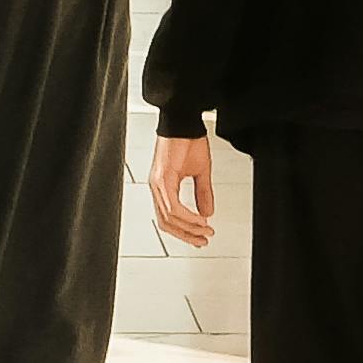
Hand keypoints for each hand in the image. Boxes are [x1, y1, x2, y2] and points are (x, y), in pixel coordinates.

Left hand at [149, 129, 217, 249]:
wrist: (184, 121)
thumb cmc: (188, 140)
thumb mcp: (200, 172)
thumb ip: (202, 193)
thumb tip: (206, 214)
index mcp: (162, 186)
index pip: (168, 218)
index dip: (183, 232)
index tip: (199, 239)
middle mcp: (156, 186)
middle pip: (166, 223)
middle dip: (186, 235)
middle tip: (203, 241)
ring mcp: (157, 183)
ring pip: (169, 217)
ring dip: (189, 228)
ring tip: (206, 231)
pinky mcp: (163, 178)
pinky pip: (173, 206)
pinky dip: (187, 217)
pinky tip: (200, 220)